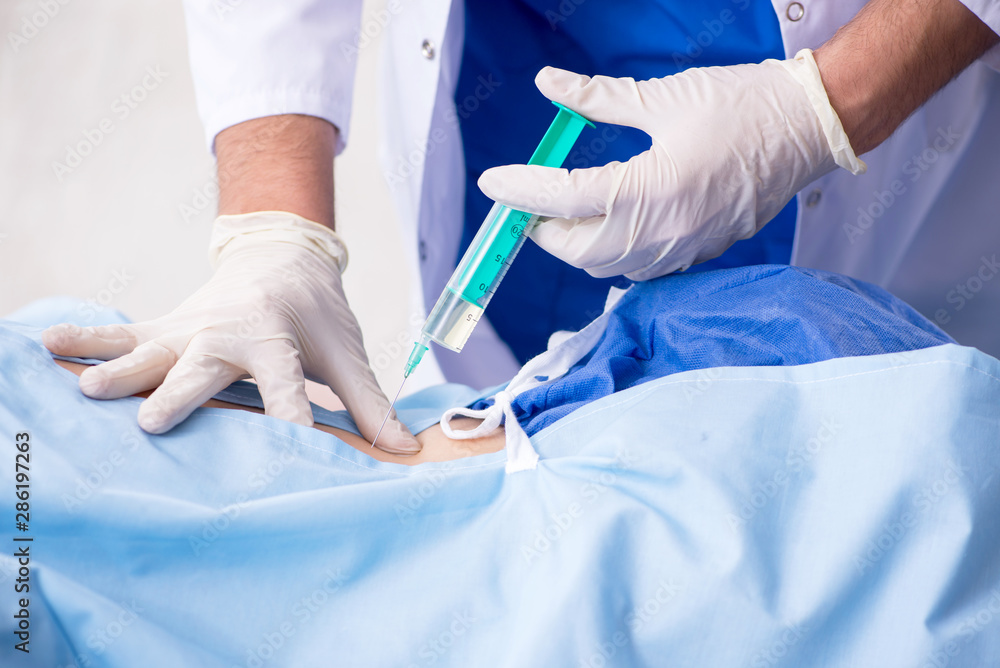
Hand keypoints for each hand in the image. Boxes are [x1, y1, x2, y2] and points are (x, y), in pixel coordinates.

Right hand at [42, 212, 419, 454]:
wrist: (281, 258)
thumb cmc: (317, 316)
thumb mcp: (347, 353)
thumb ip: (369, 403)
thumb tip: (405, 451)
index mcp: (278, 339)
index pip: (286, 385)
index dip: (289, 417)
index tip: (288, 449)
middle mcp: (229, 332)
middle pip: (203, 366)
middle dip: (180, 392)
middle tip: (152, 421)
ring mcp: (191, 328)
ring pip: (151, 349)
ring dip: (118, 368)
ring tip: (84, 389)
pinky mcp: (167, 327)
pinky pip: (123, 334)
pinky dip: (86, 340)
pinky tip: (47, 346)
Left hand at [478, 50, 864, 280]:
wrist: (807, 127)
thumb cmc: (740, 105)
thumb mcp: (661, 96)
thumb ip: (596, 97)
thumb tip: (550, 84)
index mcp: (652, 189)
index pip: (566, 198)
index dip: (522, 190)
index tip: (493, 182)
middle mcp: (665, 231)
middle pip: (579, 252)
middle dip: (545, 230)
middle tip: (531, 200)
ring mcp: (683, 249)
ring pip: (607, 268)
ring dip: (577, 244)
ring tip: (567, 209)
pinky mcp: (698, 253)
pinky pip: (639, 269)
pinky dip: (612, 253)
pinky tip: (611, 223)